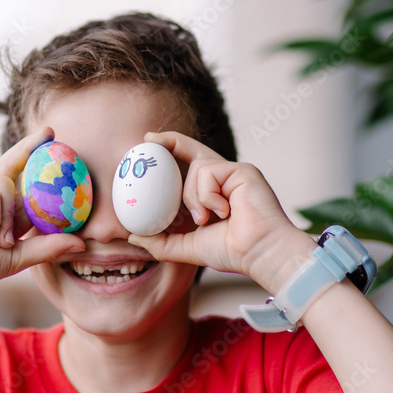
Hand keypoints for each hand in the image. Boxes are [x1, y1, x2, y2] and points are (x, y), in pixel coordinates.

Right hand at [0, 128, 84, 301]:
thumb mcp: (19, 256)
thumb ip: (48, 246)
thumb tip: (82, 244)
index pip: (19, 176)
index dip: (32, 154)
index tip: (52, 136)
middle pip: (12, 166)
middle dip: (30, 148)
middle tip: (51, 131)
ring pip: (6, 186)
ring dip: (5, 219)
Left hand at [127, 131, 315, 292]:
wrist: (259, 253)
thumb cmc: (232, 251)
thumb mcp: (188, 247)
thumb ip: (162, 242)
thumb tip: (134, 237)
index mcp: (215, 192)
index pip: (190, 165)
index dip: (171, 150)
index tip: (148, 142)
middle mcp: (225, 178)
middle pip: (193, 152)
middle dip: (169, 142)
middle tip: (147, 140)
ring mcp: (234, 172)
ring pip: (197, 168)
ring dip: (193, 198)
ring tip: (206, 220)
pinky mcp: (242, 170)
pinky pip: (209, 173)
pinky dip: (208, 196)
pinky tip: (223, 212)